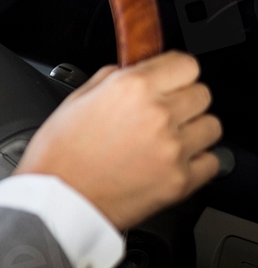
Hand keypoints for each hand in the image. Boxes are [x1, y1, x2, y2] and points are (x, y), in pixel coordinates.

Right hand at [16, 51, 221, 229]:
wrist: (55, 203)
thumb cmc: (57, 157)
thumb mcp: (74, 102)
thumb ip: (112, 80)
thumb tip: (135, 71)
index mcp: (131, 88)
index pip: (185, 64)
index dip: (174, 74)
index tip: (168, 83)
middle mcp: (158, 114)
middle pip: (202, 94)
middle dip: (183, 102)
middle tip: (160, 117)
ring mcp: (173, 149)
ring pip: (211, 126)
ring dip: (193, 132)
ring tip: (165, 143)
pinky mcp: (180, 180)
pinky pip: (212, 162)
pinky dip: (197, 163)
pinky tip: (170, 165)